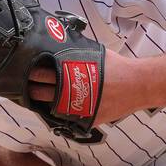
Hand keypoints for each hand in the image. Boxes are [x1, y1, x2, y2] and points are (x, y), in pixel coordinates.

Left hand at [28, 52, 145, 125]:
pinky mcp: (85, 119)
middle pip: (40, 92)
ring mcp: (76, 108)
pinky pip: (66, 118)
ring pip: (49, 108)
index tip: (28, 72)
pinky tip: (57, 107)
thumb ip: (76, 53)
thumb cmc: (117, 67)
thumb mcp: (94, 54)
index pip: (41, 75)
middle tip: (30, 85)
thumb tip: (63, 46)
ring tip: (40, 97)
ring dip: (43, 102)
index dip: (32, 74)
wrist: (136, 85)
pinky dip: (59, 113)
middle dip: (33, 88)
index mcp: (70, 74)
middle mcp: (70, 93)